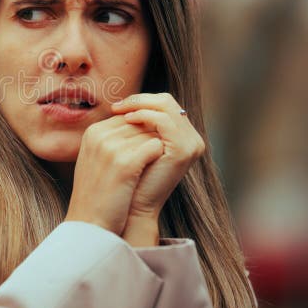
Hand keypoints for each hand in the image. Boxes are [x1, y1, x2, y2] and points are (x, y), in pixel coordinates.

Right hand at [64, 114, 163, 235]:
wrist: (90, 225)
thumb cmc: (97, 196)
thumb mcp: (96, 160)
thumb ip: (112, 140)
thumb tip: (140, 127)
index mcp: (93, 133)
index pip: (127, 116)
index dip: (142, 131)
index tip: (146, 149)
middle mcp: (101, 135)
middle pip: (140, 122)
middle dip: (151, 137)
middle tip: (152, 160)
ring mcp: (112, 148)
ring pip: (150, 133)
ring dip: (156, 148)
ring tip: (151, 168)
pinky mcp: (125, 163)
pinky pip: (155, 146)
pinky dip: (159, 157)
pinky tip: (153, 171)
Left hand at [110, 93, 205, 221]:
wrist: (132, 208)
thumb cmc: (129, 179)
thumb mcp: (134, 146)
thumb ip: (136, 125)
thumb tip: (120, 102)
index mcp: (182, 136)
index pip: (163, 105)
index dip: (139, 102)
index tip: (116, 106)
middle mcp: (191, 139)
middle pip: (166, 101)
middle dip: (139, 100)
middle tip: (116, 106)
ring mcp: (191, 144)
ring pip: (166, 106)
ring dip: (139, 105)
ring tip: (119, 112)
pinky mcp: (184, 149)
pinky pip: (164, 120)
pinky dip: (144, 115)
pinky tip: (127, 120)